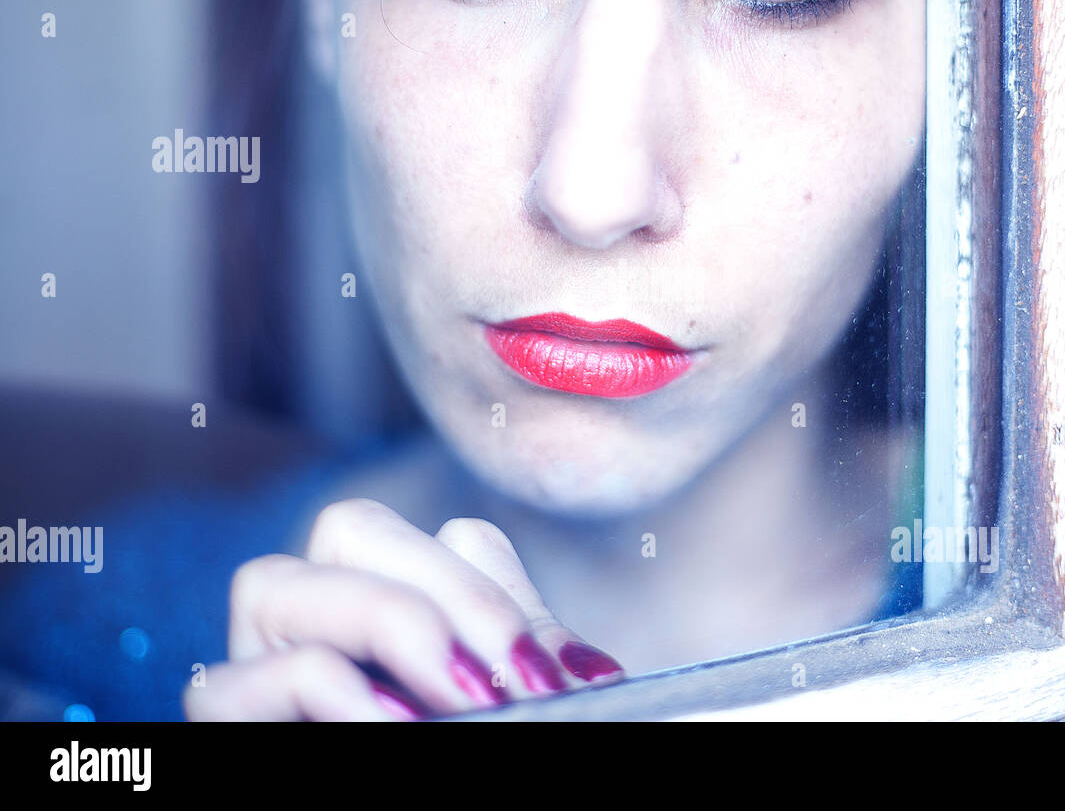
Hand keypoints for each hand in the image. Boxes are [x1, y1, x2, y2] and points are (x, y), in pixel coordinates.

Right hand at [184, 498, 623, 719]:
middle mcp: (325, 633)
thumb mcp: (516, 730)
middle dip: (448, 588)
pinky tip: (396, 727)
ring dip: (386, 622)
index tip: (569, 677)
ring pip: (274, 581)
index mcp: (405, 621)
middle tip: (514, 681)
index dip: (507, 591)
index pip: (451, 542)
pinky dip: (319, 686)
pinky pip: (233, 683)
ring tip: (462, 700)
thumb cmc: (486, 791)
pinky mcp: (225, 734)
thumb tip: (592, 674)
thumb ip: (532, 681)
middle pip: (353, 528)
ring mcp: (261, 679)